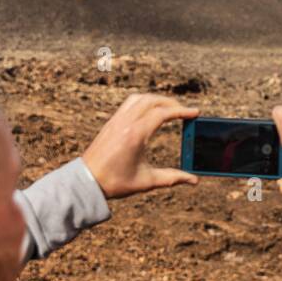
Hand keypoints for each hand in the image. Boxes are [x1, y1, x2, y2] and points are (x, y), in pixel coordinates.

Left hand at [82, 94, 199, 198]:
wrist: (87, 181)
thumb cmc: (115, 182)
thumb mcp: (146, 181)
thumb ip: (172, 178)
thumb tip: (193, 180)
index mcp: (135, 135)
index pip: (163, 113)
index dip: (182, 111)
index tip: (194, 113)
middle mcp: (125, 123)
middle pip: (153, 101)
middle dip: (172, 104)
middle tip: (185, 112)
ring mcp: (117, 120)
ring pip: (140, 98)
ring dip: (157, 100)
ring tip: (169, 109)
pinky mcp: (111, 123)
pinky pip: (130, 103)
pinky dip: (144, 102)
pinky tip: (150, 111)